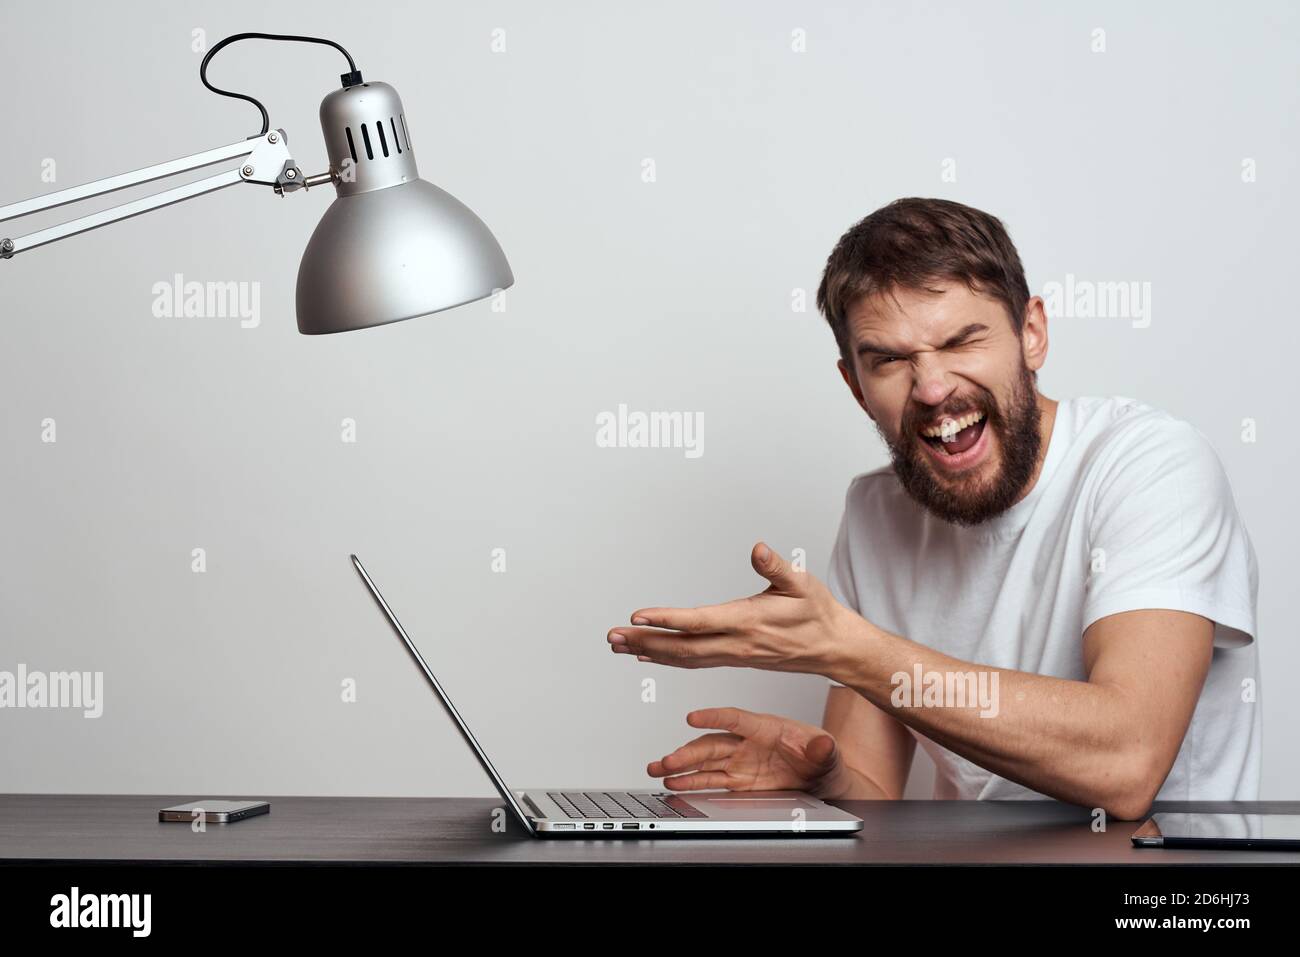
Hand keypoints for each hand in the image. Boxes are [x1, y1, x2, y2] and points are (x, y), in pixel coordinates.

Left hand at [607, 541, 854, 674]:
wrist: (834, 648)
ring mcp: (734, 656)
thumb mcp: (802, 584)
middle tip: (612, 637)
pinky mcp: (734, 659)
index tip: (638, 616)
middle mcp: (737, 644)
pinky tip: (648, 654)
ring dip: (650, 651)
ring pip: (685, 658)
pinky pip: (694, 662)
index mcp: (748, 622)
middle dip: (644, 641)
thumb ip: (776, 568)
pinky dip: (668, 658)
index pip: (699, 622)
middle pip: (682, 647)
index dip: (667, 620)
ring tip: (619, 645)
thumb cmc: (818, 613)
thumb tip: (758, 549)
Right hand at [649, 707, 850, 798]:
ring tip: (658, 769)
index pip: (736, 719)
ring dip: (681, 766)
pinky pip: (710, 780)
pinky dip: (691, 782)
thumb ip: (822, 749)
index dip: (715, 717)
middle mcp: (748, 743)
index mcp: (767, 728)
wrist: (824, 779)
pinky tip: (673, 784)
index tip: (693, 717)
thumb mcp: (828, 752)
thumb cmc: (824, 757)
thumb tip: (822, 744)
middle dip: (688, 752)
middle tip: (668, 761)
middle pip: (712, 744)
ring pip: (705, 761)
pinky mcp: (739, 781)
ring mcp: (741, 762)